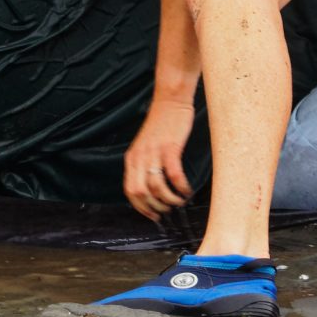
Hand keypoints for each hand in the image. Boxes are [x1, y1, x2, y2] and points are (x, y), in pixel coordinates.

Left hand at [122, 96, 196, 217]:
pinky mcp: (170, 148)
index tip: (153, 216)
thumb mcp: (146, 147)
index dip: (141, 208)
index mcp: (132, 158)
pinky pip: (174, 175)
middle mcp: (140, 157)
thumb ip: (144, 165)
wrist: (170, 101)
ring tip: (179, 201)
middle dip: (155, 207)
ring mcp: (154, 152)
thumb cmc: (161, 125)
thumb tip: (151, 189)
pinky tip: (187, 190)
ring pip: (157, 187)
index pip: (130, 191)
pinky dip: (181, 187)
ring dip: (170, 200)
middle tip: (168, 210)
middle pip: (141, 193)